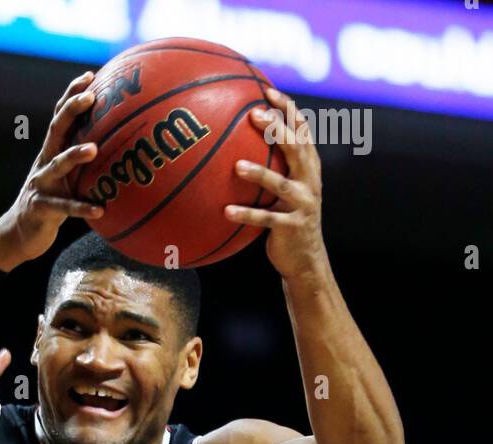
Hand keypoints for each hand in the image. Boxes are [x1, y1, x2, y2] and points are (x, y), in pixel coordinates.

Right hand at [0, 72, 102, 272]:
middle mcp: (44, 163)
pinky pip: (64, 208)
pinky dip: (82, 208)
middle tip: (91, 97)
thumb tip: (118, 147)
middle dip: (72, 110)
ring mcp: (40, 185)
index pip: (60, 116)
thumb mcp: (65, 178)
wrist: (19, 233)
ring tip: (93, 149)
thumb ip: (82, 162)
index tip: (91, 75)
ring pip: (58, 166)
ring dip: (74, 155)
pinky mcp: (41, 208)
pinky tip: (100, 210)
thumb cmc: (51, 202)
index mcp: (50, 152)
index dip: (72, 94)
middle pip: (56, 130)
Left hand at [225, 87, 326, 282]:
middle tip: (253, 115)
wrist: (305, 260)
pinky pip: (266, 218)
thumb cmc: (288, 219)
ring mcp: (302, 204)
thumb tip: (238, 144)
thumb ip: (274, 167)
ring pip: (280, 183)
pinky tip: (225, 211)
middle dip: (277, 129)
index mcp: (309, 167)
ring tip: (236, 166)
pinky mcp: (291, 227)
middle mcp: (309, 181)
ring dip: (259, 173)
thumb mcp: (285, 190)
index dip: (287, 109)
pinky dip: (246, 214)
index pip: (301, 130)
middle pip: (295, 148)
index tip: (267, 91)